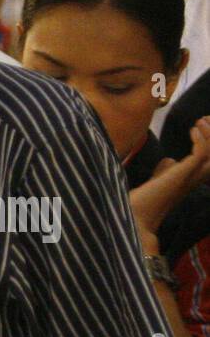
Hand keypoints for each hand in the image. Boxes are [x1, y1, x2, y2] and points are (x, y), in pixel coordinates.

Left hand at [129, 116, 209, 238]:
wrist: (133, 217)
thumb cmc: (142, 201)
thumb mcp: (159, 180)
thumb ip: (166, 170)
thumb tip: (169, 160)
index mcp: (191, 179)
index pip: (209, 159)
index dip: (209, 141)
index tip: (202, 124)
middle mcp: (195, 178)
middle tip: (205, 118)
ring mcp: (190, 177)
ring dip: (209, 133)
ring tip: (199, 121)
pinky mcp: (183, 174)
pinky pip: (202, 152)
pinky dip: (200, 138)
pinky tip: (192, 129)